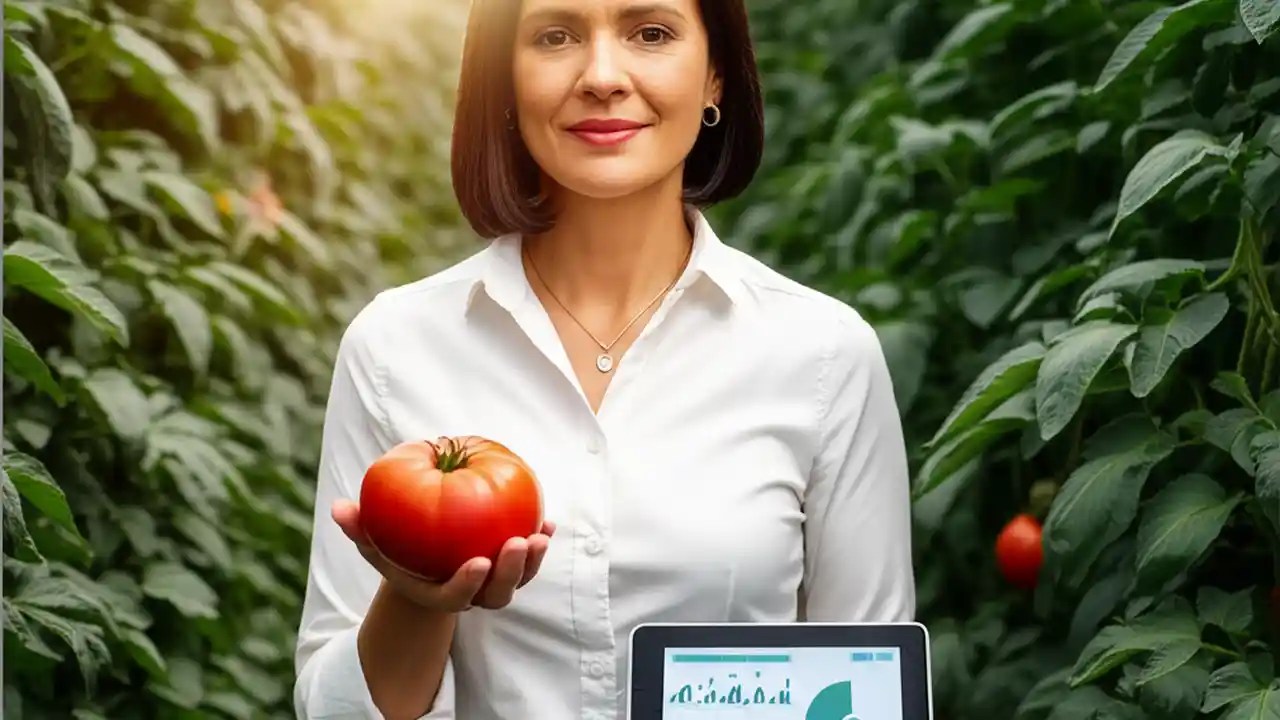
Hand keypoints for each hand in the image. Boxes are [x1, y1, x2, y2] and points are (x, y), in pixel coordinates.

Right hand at [332, 499, 555, 611]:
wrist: (426, 561)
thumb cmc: (397, 549)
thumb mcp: (374, 540)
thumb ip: (359, 528)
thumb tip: (339, 508)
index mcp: (439, 594)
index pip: (456, 597)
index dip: (468, 584)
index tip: (479, 562)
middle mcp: (472, 594)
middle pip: (496, 594)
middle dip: (511, 573)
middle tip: (517, 542)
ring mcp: (494, 583)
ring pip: (519, 580)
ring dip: (533, 561)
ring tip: (540, 534)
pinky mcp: (512, 567)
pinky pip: (529, 558)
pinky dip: (540, 542)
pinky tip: (548, 521)